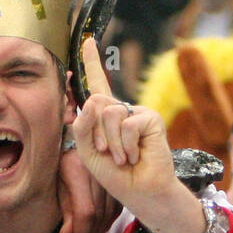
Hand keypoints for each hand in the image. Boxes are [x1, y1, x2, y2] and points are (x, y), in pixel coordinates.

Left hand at [57, 141, 118, 232]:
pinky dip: (108, 222)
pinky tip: (100, 231)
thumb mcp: (57, 182)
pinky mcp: (117, 177)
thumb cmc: (60, 156)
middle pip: (100, 215)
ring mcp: (110, 174)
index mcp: (79, 172)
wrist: (76, 132)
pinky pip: (116, 205)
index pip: (85, 213)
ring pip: (111, 212)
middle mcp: (98, 173)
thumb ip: (65, 210)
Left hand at [73, 39, 204, 232]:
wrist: (141, 192)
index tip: (88, 40)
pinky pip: (127, 124)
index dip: (92, 62)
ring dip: (110, 142)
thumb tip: (93, 100)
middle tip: (106, 153)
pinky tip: (135, 156)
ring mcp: (137, 112)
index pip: (96, 85)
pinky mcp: (150, 118)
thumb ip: (82, 126)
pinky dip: (126, 145)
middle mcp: (121, 110)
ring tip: (123, 157)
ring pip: (109, 113)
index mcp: (104, 117)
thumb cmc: (115, 175)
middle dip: (95, 131)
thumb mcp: (87, 151)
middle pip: (96, 101)